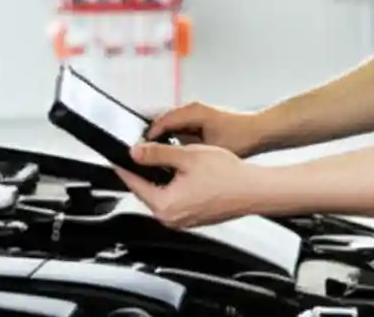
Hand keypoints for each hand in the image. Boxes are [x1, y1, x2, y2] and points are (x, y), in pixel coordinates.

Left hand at [115, 142, 264, 228]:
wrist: (254, 190)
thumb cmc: (228, 176)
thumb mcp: (187, 157)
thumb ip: (157, 154)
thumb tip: (136, 153)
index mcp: (165, 206)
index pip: (135, 184)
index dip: (126, 167)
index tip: (118, 158)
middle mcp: (172, 218)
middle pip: (148, 191)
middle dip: (147, 172)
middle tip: (145, 153)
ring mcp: (184, 220)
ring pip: (164, 195)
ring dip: (164, 178)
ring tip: (170, 159)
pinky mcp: (196, 218)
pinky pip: (179, 200)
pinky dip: (178, 186)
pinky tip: (188, 173)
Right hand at [146, 101, 263, 157]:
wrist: (262, 131)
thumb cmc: (241, 137)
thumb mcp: (209, 150)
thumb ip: (184, 152)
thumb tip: (164, 157)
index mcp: (191, 112)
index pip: (159, 122)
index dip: (148, 139)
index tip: (139, 153)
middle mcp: (192, 109)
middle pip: (162, 123)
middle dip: (153, 140)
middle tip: (145, 158)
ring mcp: (197, 113)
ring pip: (170, 126)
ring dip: (163, 140)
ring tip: (157, 159)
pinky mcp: (202, 120)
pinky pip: (180, 129)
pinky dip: (175, 140)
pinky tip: (175, 157)